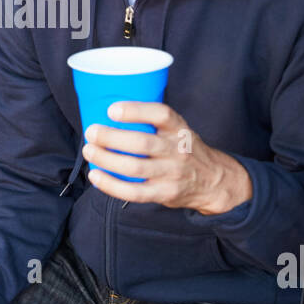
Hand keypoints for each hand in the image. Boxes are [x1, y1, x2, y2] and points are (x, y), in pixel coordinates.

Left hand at [82, 102, 253, 213]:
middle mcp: (177, 150)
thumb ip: (153, 122)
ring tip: (89, 151)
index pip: (161, 114)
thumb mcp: (178, 129)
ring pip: (134, 168)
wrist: (214, 180)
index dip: (135, 111)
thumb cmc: (184, 149)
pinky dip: (111, 185)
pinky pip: (134, 193)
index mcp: (179, 128)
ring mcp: (172, 173)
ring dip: (106, 159)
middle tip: (91, 132)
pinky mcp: (165, 193)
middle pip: (142, 143)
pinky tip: (96, 176)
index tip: (111, 110)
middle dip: (111, 137)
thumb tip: (109, 111)